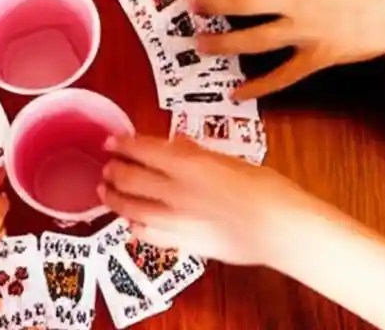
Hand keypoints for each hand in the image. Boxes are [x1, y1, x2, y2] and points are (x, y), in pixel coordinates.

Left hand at [101, 135, 325, 266]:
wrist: (278, 227)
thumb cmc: (264, 187)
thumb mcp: (230, 159)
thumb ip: (198, 152)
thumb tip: (178, 142)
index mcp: (186, 163)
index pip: (142, 149)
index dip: (122, 144)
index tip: (112, 141)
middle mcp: (174, 190)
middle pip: (130, 178)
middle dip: (114, 171)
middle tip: (106, 167)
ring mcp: (175, 219)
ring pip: (131, 209)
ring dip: (115, 199)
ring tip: (105, 193)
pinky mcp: (182, 242)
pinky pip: (148, 235)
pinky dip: (135, 227)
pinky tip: (130, 224)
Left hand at [194, 0, 384, 98]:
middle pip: (241, 2)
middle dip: (211, 5)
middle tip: (191, 7)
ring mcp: (304, 31)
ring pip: (253, 39)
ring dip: (222, 43)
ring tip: (199, 45)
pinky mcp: (316, 57)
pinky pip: (281, 76)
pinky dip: (257, 87)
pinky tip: (237, 93)